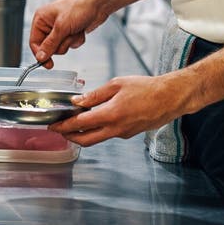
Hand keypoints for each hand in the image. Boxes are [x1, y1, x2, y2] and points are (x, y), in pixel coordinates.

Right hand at [28, 0, 107, 67]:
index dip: (40, 54)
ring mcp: (60, 29)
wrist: (98, 3)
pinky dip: (76, 40)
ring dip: (70, 41)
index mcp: (41, 19)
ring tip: (74, 30)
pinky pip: (70, 45)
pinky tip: (80, 30)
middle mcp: (49, 24)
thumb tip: (40, 56)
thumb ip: (50, 44)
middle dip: (60, 43)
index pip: (34, 42)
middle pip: (48, 47)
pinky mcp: (70, 32)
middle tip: (67, 34)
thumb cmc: (79, 5)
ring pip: (60, 47)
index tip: (48, 63)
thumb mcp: (62, 26)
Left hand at [49, 73, 183, 145]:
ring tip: (74, 124)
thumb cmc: (146, 88)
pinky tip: (95, 119)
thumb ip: (96, 95)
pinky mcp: (128, 134)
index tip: (54, 125)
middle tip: (59, 130)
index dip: (64, 126)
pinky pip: (108, 134)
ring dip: (83, 134)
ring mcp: (122, 134)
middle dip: (69, 136)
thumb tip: (78, 101)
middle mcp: (115, 129)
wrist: (169, 98)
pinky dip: (97, 130)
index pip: (80, 125)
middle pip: (85, 140)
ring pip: (96, 139)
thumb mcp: (117, 84)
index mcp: (110, 114)